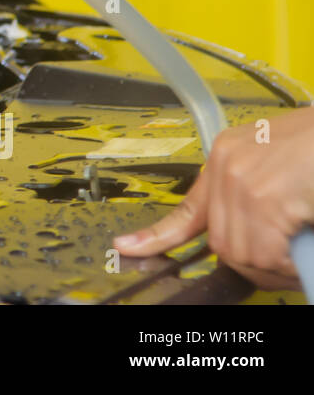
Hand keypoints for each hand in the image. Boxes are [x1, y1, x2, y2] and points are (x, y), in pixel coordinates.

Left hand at [114, 108, 313, 289]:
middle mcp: (227, 165)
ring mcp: (243, 182)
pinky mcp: (265, 199)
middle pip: (223, 243)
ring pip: (244, 254)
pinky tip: (303, 252)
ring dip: (277, 267)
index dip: (156, 236)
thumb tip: (255, 240)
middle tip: (286, 264)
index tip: (128, 248)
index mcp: (227, 157)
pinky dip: (289, 265)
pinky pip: (267, 255)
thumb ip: (256, 198)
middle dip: (256, 264)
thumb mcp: (280, 168)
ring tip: (301, 253)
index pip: (187, 209)